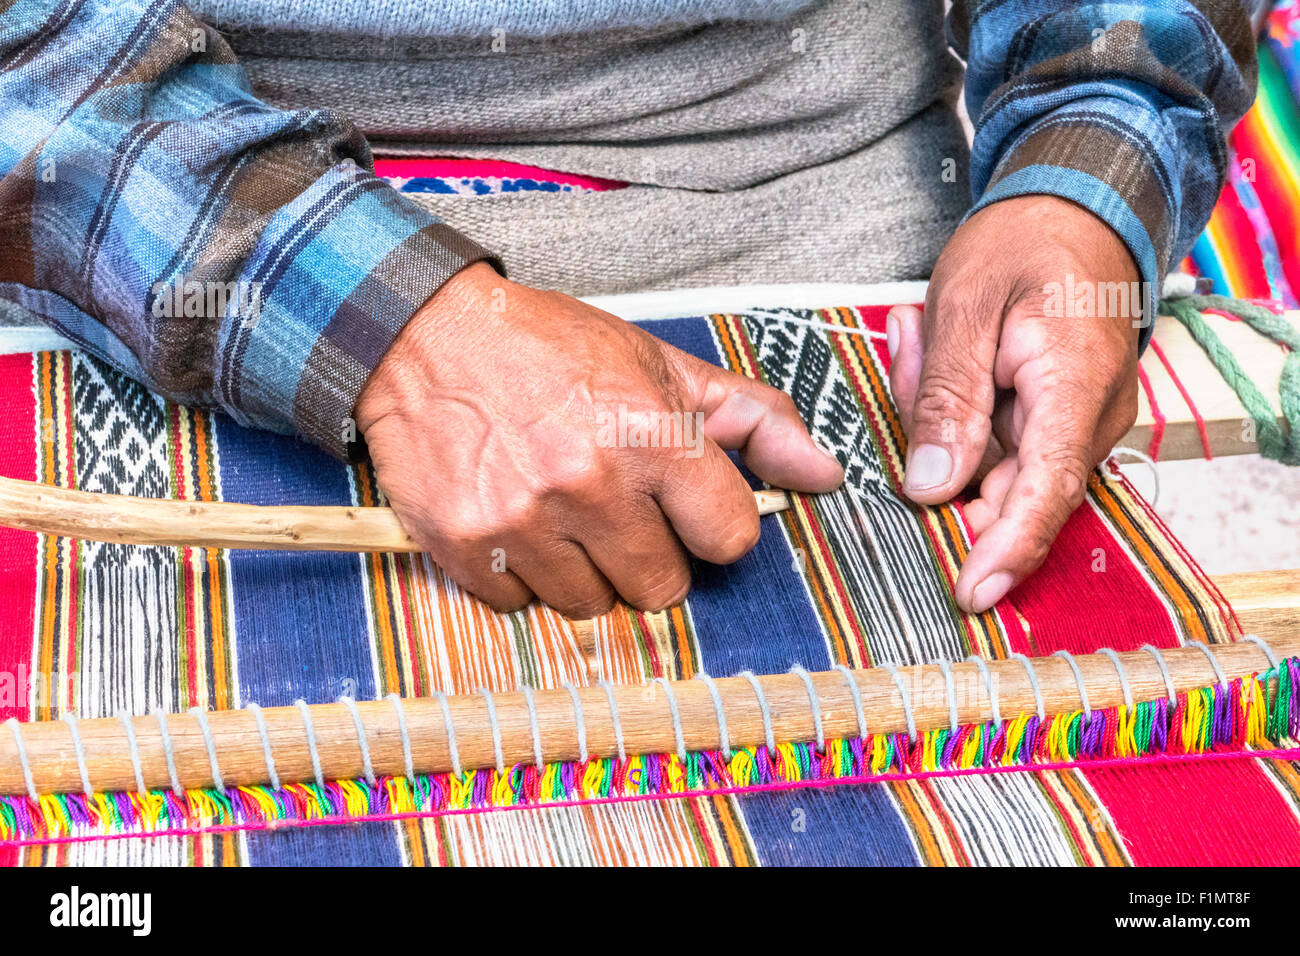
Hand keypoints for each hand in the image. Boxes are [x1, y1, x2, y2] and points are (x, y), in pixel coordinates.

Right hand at [356, 262, 843, 617]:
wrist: (426, 335)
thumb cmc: (550, 348)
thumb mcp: (659, 365)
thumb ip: (750, 420)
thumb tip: (824, 473)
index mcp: (652, 435)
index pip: (730, 538)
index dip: (712, 525)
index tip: (685, 507)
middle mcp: (591, 484)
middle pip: (663, 587)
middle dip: (648, 554)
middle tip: (614, 508)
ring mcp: (525, 521)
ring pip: (592, 605)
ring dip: (584, 569)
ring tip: (559, 511)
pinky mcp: (467, 546)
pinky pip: (521, 605)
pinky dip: (522, 574)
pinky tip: (514, 520)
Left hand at [887, 195, 1140, 613]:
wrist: (1077, 210)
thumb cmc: (1022, 245)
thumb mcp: (965, 306)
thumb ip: (948, 399)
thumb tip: (930, 487)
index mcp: (1075, 384)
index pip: (1045, 490)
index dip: (1006, 548)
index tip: (970, 593)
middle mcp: (1089, 417)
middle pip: (1009, 484)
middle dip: (942, 450)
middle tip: (912, 352)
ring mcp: (1075, 423)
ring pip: (993, 466)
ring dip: (943, 420)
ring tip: (924, 334)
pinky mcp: (1053, 422)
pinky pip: (994, 445)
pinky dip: (954, 412)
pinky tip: (933, 349)